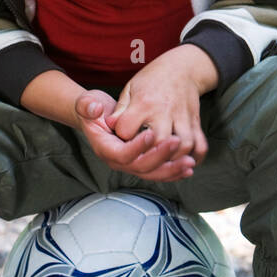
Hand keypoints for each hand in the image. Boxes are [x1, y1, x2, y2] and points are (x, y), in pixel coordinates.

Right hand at [73, 89, 196, 181]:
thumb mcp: (87, 102)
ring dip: (171, 169)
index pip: (122, 154)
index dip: (137, 147)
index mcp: (105, 148)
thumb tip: (94, 108)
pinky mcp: (140, 163)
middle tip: (176, 143)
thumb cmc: (93, 107)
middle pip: (140, 167)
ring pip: (152, 173)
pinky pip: (158, 172)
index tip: (151, 133)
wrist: (98, 115)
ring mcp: (130, 164)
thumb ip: (87, 105)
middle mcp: (117, 161)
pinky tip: (188, 167)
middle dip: (160, 157)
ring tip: (189, 162)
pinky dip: (173, 171)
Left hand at [105, 46, 217, 169]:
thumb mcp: (131, 88)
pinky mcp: (195, 122)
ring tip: (164, 161)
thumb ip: (120, 109)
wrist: (183, 67)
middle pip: (159, 142)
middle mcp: (165, 111)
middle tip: (143, 155)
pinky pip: (200, 145)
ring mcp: (183, 117)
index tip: (122, 135)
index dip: (121, 136)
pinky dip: (195, 156)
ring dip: (174, 158)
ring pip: (183, 146)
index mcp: (144, 103)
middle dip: (149, 154)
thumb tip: (110, 125)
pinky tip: (184, 160)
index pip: (126, 131)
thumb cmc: (152, 79)